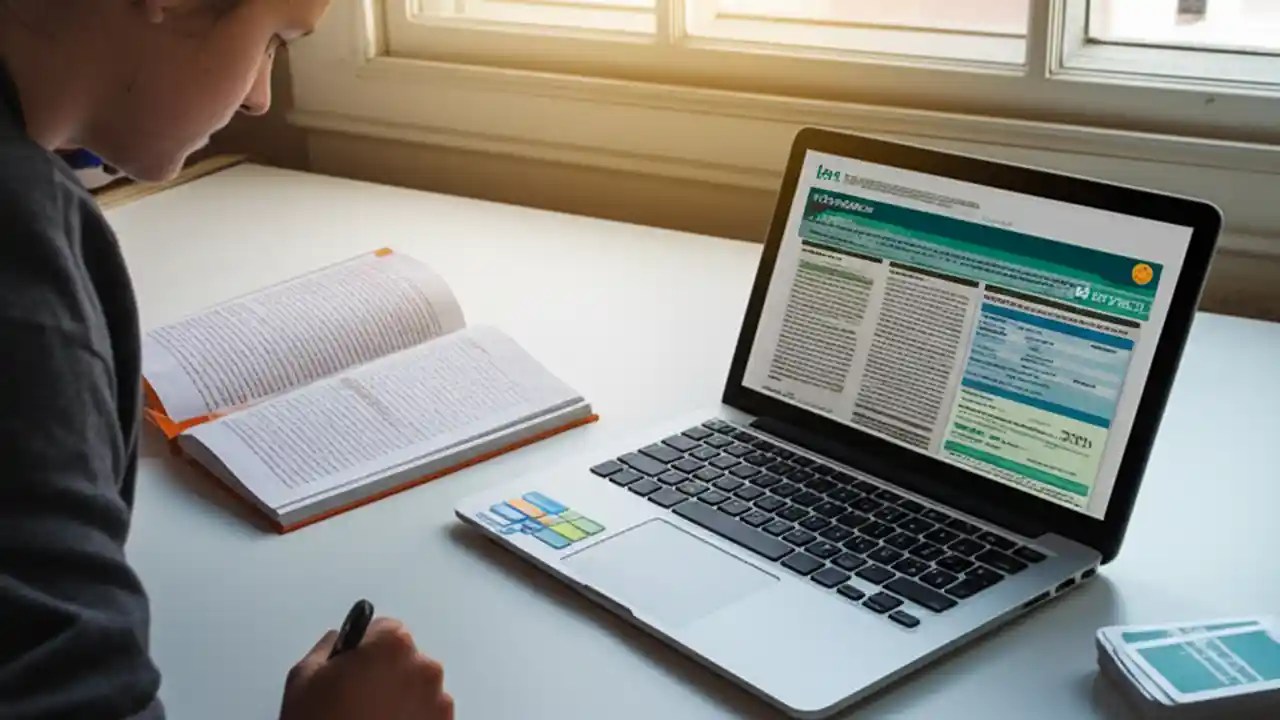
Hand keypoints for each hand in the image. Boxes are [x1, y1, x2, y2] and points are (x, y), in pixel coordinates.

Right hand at [280, 618, 453, 719]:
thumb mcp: (303, 677)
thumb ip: (328, 646)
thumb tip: (340, 639)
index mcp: (393, 644)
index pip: (385, 629)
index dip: (366, 648)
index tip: (352, 668)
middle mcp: (424, 666)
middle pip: (405, 658)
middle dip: (385, 672)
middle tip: (357, 699)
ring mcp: (439, 699)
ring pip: (417, 686)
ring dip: (401, 696)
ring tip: (372, 718)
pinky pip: (427, 713)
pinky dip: (413, 718)